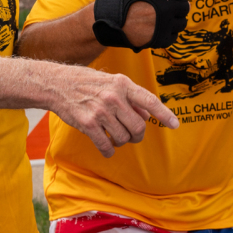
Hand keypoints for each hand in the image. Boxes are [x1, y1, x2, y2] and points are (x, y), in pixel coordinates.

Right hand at [51, 62, 178, 157]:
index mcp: (122, 84)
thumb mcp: (111, 82)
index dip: (164, 114)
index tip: (175, 125)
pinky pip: (105, 145)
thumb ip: (130, 97)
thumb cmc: (86, 82)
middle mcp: (113, 97)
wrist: (57, 84)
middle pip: (138, 126)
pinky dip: (108, 150)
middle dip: (137, 135)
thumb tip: (147, 114)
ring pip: (123, 137)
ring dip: (121, 142)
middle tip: (132, 136)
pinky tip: (107, 148)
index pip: (149, 100)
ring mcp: (100, 111)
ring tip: (115, 137)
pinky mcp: (87, 123)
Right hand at [93, 0, 189, 51]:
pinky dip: (166, 34)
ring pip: (181, 22)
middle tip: (158, 7)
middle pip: (185, 6)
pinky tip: (154, 28)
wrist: (106, 19)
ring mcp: (165, 25)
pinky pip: (173, 36)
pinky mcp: (161, 40)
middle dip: (174, 6)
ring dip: (172, 20)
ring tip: (157, 17)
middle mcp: (168, 7)